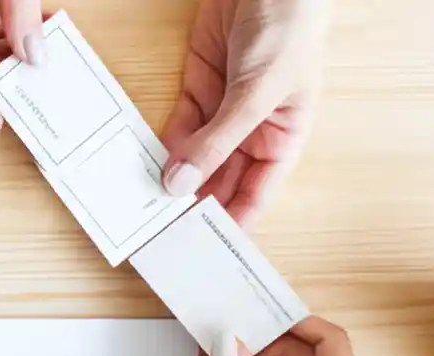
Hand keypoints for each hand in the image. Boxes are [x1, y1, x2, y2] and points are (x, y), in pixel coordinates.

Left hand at [162, 0, 329, 226]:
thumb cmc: (289, 29)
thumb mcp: (256, 94)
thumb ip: (218, 141)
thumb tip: (181, 184)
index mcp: (283, 139)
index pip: (255, 194)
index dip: (229, 222)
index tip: (200, 247)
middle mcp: (253, 130)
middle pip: (220, 180)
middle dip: (193, 204)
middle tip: (161, 234)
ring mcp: (224, 109)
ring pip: (194, 156)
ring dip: (172, 178)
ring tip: (146, 206)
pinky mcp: (199, 85)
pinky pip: (178, 126)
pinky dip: (161, 145)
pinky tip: (144, 166)